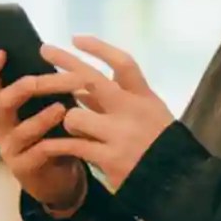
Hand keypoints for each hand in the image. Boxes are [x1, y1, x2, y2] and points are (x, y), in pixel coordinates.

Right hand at [0, 50, 86, 212]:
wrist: (61, 177)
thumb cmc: (55, 134)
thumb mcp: (48, 108)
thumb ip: (46, 89)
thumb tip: (54, 53)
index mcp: (5, 107)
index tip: (2, 52)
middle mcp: (2, 126)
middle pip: (4, 102)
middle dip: (24, 88)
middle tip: (41, 80)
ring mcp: (10, 148)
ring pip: (21, 130)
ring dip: (42, 118)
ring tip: (62, 108)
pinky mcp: (23, 168)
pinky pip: (38, 153)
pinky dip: (54, 142)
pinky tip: (70, 136)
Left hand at [27, 36, 176, 190]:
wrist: (175, 182)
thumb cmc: (161, 145)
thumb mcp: (151, 113)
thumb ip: (120, 99)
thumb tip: (84, 84)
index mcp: (144, 98)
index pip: (123, 63)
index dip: (99, 48)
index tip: (76, 38)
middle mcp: (131, 111)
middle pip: (92, 80)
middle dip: (66, 62)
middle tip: (45, 50)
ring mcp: (119, 135)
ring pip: (75, 116)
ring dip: (69, 122)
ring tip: (75, 131)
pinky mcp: (108, 158)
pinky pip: (71, 146)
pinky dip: (56, 145)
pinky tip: (47, 146)